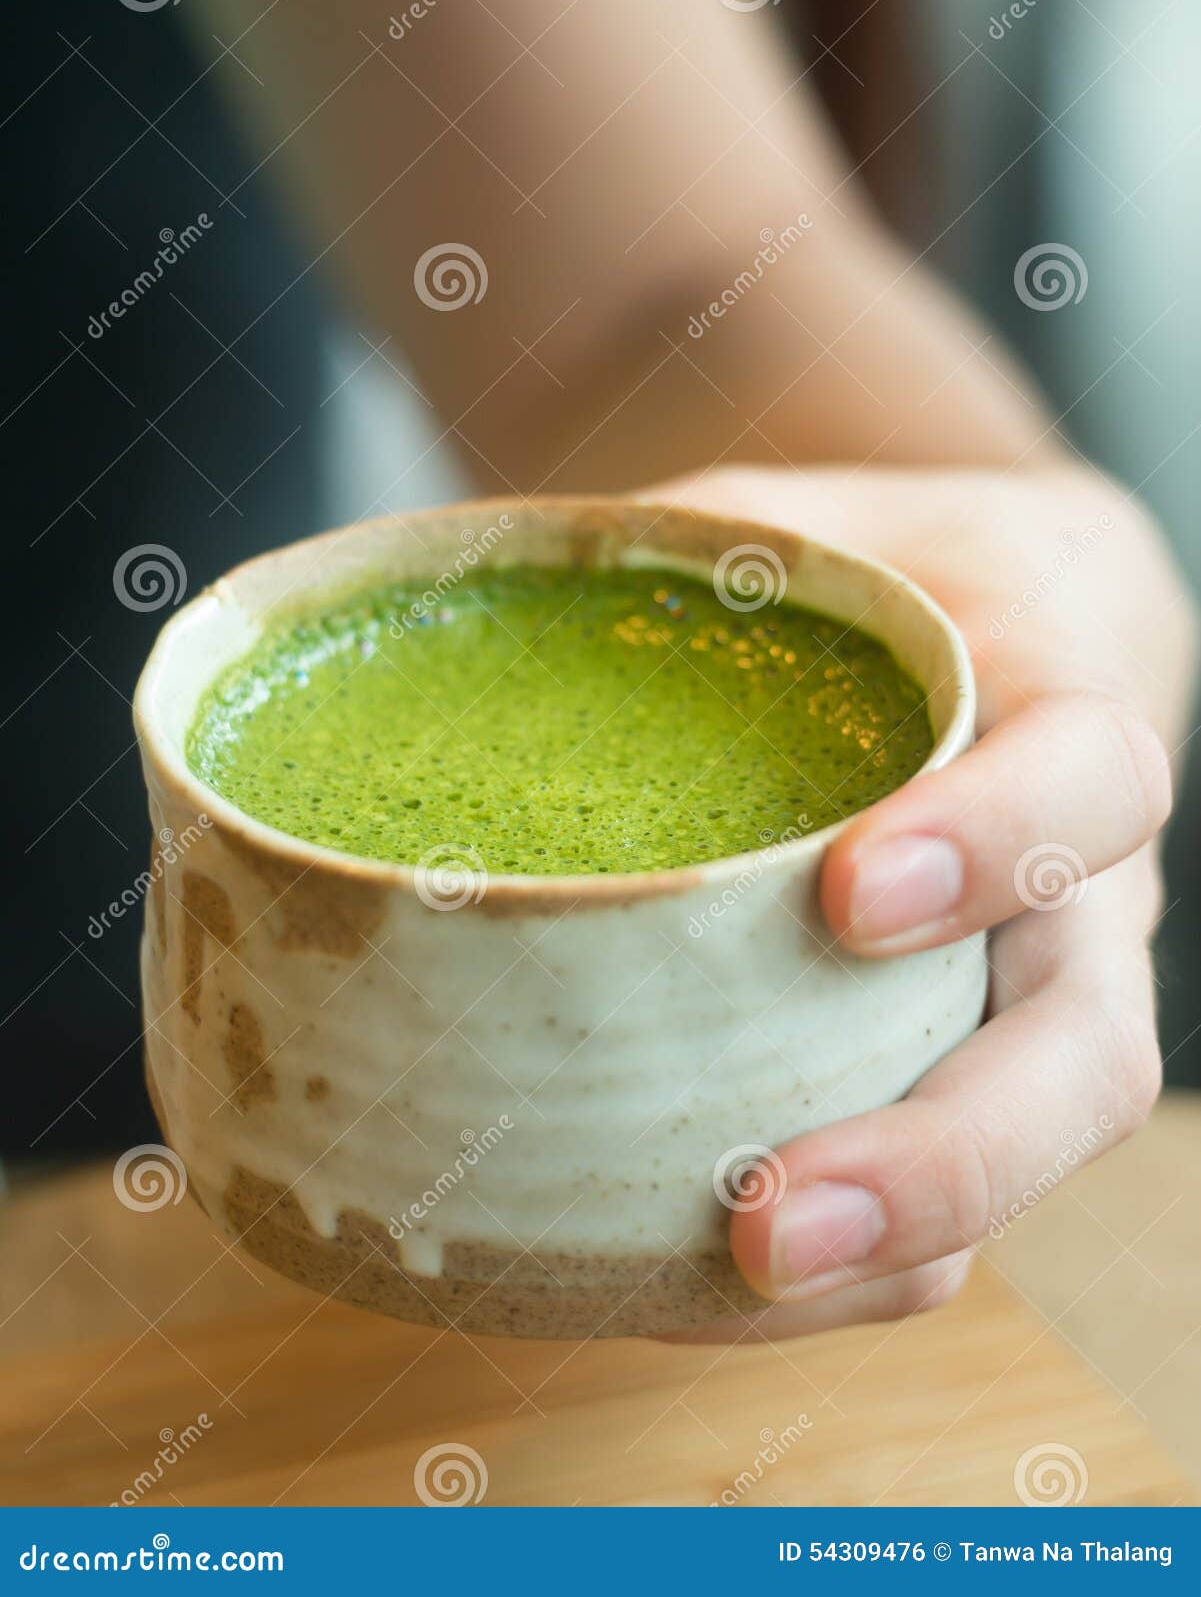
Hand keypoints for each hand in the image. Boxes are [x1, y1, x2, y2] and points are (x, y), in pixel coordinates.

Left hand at [643, 463, 1196, 1342]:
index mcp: (1051, 714)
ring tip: (719, 1285)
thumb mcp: (776, 524)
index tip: (847, 892)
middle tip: (770, 1214)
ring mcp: (1017, 1002)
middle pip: (1087, 1055)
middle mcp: (1067, 895)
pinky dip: (825, 1270)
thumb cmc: (856, 578)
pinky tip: (675, 1279)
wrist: (966, 625)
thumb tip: (398, 616)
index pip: (1090, 783)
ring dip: (885, 1256)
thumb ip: (649, 557)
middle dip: (948, 1157)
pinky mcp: (942, 1066)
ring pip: (1021, 1168)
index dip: (1000, 844)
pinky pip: (928, 1205)